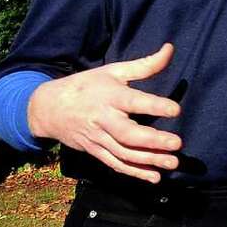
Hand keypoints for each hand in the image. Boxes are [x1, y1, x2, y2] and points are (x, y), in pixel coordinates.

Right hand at [27, 43, 182, 182]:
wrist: (48, 108)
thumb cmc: (87, 85)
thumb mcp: (113, 71)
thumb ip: (144, 65)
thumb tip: (170, 49)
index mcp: (110, 96)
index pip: (134, 102)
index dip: (154, 106)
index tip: (176, 110)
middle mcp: (103, 119)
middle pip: (128, 134)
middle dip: (153, 141)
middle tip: (177, 144)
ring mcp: (98, 138)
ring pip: (124, 153)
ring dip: (148, 161)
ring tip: (172, 164)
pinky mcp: (94, 151)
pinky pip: (115, 164)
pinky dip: (134, 172)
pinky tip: (154, 177)